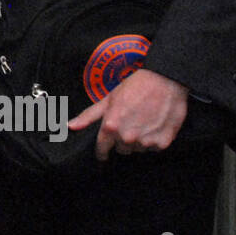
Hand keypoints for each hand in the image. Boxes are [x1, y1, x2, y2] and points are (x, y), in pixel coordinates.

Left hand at [67, 68, 188, 160]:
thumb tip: (70, 126)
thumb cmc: (135, 86)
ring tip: (143, 122)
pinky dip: (154, 140)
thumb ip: (89, 116)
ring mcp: (145, 141)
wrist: (165, 80)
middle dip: (122, 140)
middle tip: (129, 124)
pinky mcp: (162, 143)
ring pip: (137, 149)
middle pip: (121, 150)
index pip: (102, 149)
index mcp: (111, 126)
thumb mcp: (108, 99)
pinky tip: (155, 125)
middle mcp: (127, 137)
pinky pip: (154, 148)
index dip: (102, 152)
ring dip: (139, 140)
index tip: (103, 154)